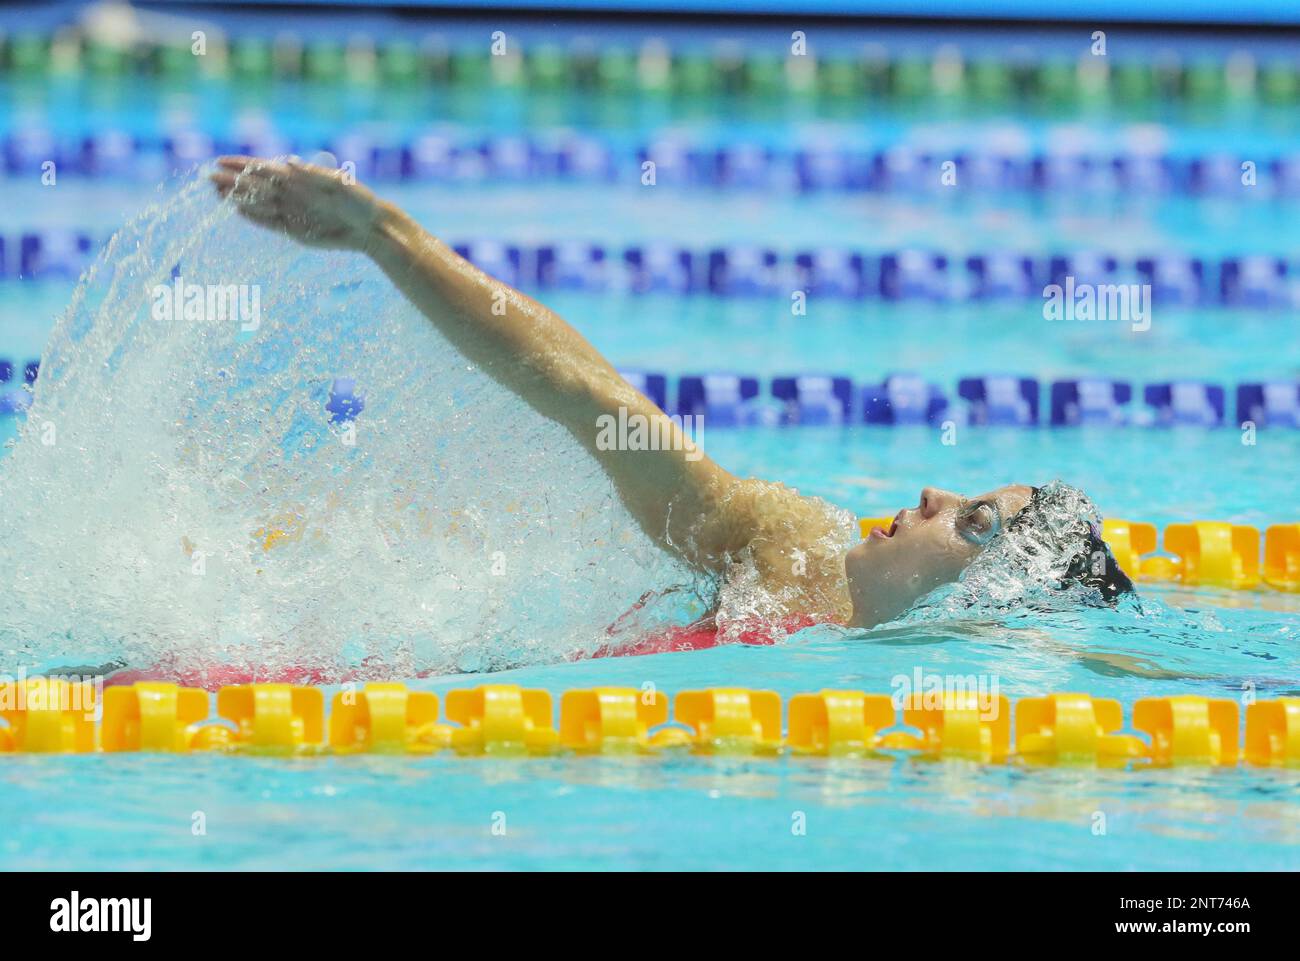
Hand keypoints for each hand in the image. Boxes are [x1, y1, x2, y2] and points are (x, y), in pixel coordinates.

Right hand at [210, 156, 384, 251]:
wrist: (371, 227)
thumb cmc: (359, 200)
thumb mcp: (340, 185)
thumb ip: (313, 175)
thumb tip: (288, 163)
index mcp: (299, 178)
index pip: (263, 169)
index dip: (241, 165)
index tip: (220, 161)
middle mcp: (292, 193)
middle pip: (255, 186)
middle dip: (232, 181)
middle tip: (207, 178)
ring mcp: (293, 211)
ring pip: (258, 204)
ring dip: (237, 199)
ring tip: (216, 193)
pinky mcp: (296, 230)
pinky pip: (270, 223)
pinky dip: (255, 218)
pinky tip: (237, 211)